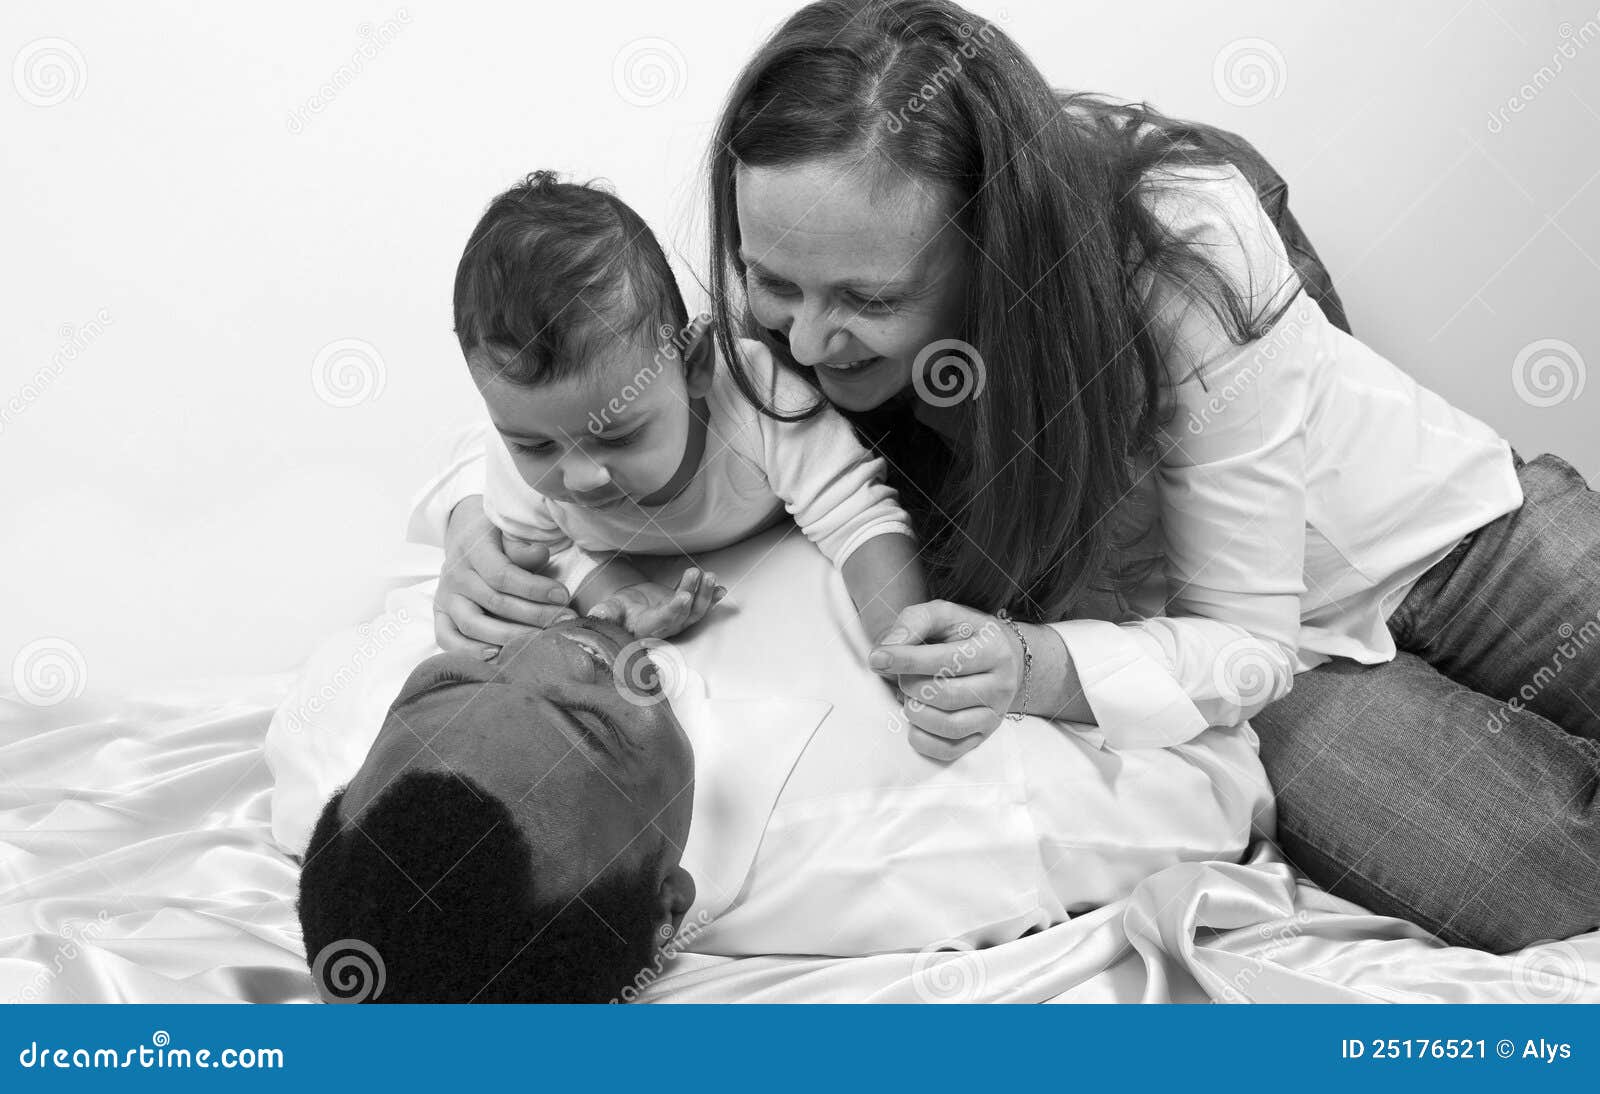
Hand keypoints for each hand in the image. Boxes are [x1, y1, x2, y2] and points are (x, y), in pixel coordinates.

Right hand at [434, 496, 577, 656]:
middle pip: (494, 602)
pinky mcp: (440, 615)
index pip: (502, 574)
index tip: (563, 596)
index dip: (534, 588)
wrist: (464, 537)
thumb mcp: (509, 532)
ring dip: (509, 636)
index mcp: (472, 550)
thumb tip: (540, 555)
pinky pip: (447, 639)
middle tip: (564, 621)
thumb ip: (522, 547)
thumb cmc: (496, 538)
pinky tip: (497, 656)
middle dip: (534, 615)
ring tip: (539, 641)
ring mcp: (445, 598)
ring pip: (473, 624)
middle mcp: (454, 575)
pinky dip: (469, 651)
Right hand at [588, 568, 725, 639]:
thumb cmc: (617, 611)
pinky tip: (721, 588)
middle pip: (684, 613)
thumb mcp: (609, 610)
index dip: (674, 609)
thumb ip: (605, 613)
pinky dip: (711, 597)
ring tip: (710, 575)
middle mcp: (666, 628)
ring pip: (696, 611)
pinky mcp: (685, 611)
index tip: (684, 596)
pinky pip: (701, 606)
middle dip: (693, 593)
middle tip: (696, 572)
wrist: (628, 611)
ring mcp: (678, 621)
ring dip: (705, 594)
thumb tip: (597, 616)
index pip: (664, 620)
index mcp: (647, 628)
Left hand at [868, 600, 1023, 761]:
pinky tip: (914, 720)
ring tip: (909, 695)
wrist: (1002, 657)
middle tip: (902, 676)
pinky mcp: (982, 736)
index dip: (906, 660)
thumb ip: (914, 622)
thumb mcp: (943, 614)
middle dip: (910, 685)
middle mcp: (1001, 685)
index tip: (878, 658)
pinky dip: (922, 739)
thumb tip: (885, 651)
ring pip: (948, 725)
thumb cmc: (965, 634)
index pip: (945, 660)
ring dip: (915, 712)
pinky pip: (949, 750)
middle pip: (945, 695)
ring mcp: (994, 715)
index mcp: (994, 650)